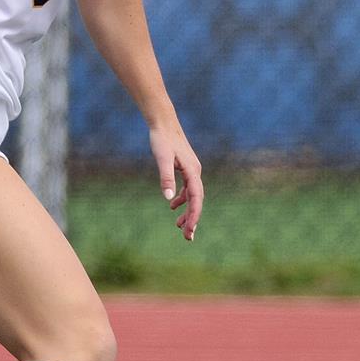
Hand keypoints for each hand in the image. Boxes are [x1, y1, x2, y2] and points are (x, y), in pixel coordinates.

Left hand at [150, 123, 202, 241]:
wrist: (163, 123)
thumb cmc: (162, 139)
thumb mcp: (162, 158)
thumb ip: (166, 178)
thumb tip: (168, 199)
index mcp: (192, 172)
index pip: (196, 199)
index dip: (194, 216)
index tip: (190, 230)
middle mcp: (195, 172)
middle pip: (197, 200)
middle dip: (193, 219)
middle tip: (187, 237)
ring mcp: (192, 170)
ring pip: (193, 196)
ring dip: (187, 211)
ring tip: (179, 226)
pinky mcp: (185, 168)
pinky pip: (187, 189)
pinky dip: (182, 199)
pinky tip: (172, 206)